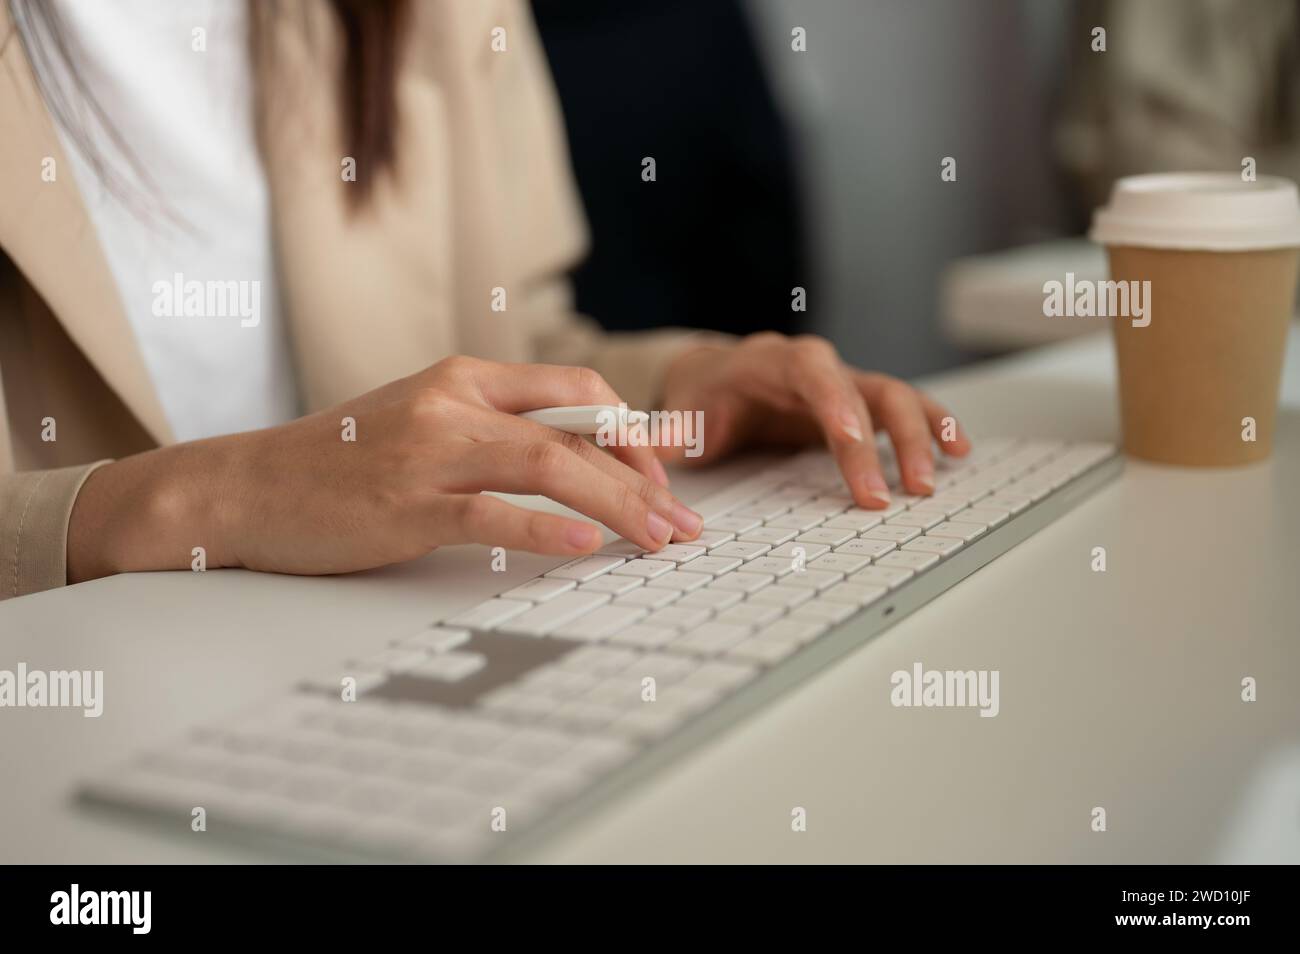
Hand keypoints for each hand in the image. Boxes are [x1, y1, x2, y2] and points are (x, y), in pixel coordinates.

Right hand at [68, 357, 701, 580]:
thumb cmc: (341, 461)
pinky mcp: (405, 503)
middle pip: (576, 431)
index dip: (630, 431)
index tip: (660, 476)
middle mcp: (454, 404)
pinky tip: (582, 543)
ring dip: (617, 504)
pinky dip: (540, 528)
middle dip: (644, 478)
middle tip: (684, 523)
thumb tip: (574, 463)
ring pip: (547, 465)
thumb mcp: (425, 423)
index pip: (575, 388)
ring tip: (659, 538)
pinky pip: (488, 513)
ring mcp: (430, 452)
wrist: (248, 486)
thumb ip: (493, 431)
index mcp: (465, 378)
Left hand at [658, 333, 970, 507]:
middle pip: (866, 387)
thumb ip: (672, 432)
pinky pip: (903, 409)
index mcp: (772, 361)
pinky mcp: (859, 404)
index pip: (811, 372)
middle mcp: (816, 367)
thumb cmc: (702, 398)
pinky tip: (958, 451)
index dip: (835, 402)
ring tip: (931, 481)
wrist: (713, 379)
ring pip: (895, 397)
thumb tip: (657, 447)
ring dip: (919, 436)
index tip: (851, 437)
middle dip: (886, 437)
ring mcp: (844, 384)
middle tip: (901, 489)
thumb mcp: (682, 413)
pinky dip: (933, 426)